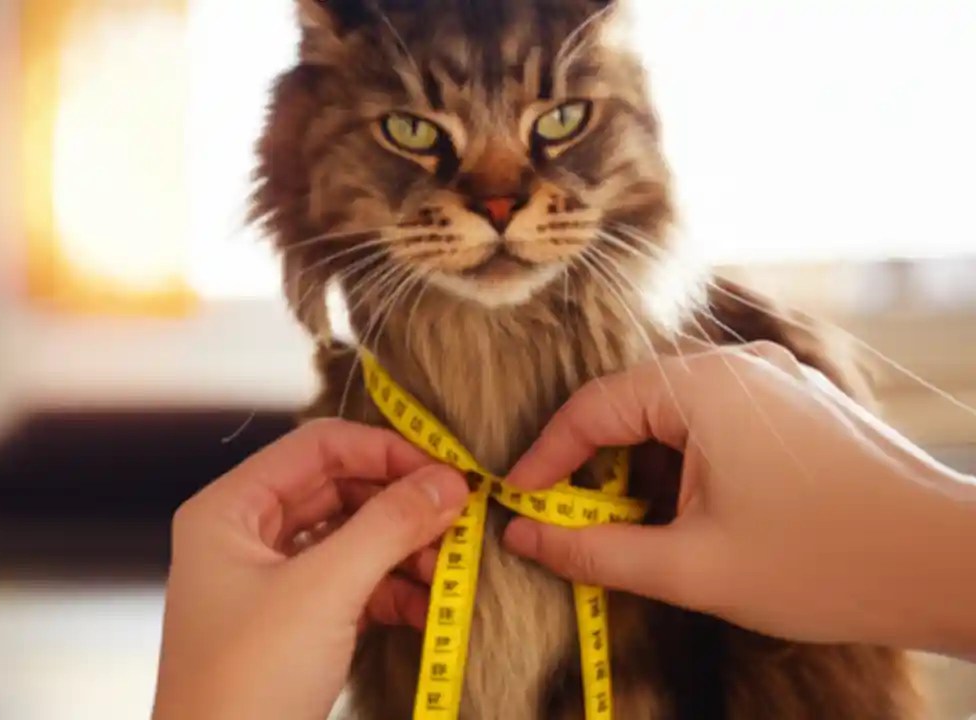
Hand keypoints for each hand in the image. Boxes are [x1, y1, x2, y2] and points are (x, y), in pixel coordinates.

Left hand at [153, 419, 469, 719]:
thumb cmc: (246, 682)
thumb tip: (448, 482)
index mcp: (228, 511)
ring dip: (402, 549)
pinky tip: (428, 605)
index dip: (383, 451)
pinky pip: (350, 586)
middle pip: (337, 491)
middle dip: (399, 504)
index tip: (445, 470)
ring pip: (349, 540)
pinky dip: (391, 591)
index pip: (316, 447)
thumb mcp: (324, 592)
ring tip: (450, 568)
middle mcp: (243, 537)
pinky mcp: (293, 626)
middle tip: (459, 519)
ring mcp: (268, 584)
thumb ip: (389, 526)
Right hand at [502, 343, 975, 654]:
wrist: (952, 564)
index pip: (590, 410)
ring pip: (672, 416)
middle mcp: (737, 365)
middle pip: (630, 406)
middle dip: (592, 469)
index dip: (543, 461)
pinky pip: (715, 420)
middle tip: (567, 526)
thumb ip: (594, 551)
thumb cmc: (826, 562)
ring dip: (641, 469)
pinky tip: (690, 512)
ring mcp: (775, 379)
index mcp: (704, 386)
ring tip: (632, 528)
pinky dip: (684, 462)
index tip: (515, 506)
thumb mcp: (692, 568)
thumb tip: (522, 538)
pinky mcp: (799, 404)